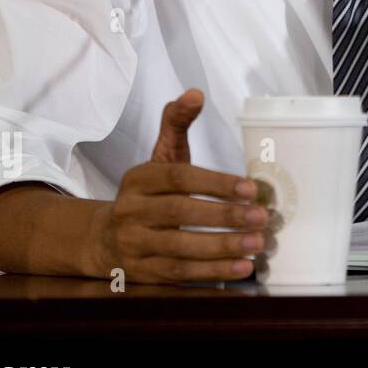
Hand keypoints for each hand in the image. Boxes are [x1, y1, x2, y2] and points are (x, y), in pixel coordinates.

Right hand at [90, 89, 268, 283]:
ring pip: (181, 248)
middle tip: (262, 217)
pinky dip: (212, 273)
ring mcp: (133, 245)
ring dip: (222, 247)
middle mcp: (130, 212)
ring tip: (257, 244)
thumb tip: (195, 93)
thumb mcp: (159, 157)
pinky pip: (180, 274)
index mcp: (138, 179)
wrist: (105, 238)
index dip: (216, 183)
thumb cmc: (148, 193)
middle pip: (180, 213)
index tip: (251, 188)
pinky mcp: (143, 274)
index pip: (178, 178)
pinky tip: (242, 268)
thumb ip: (177, 123)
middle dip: (225, 216)